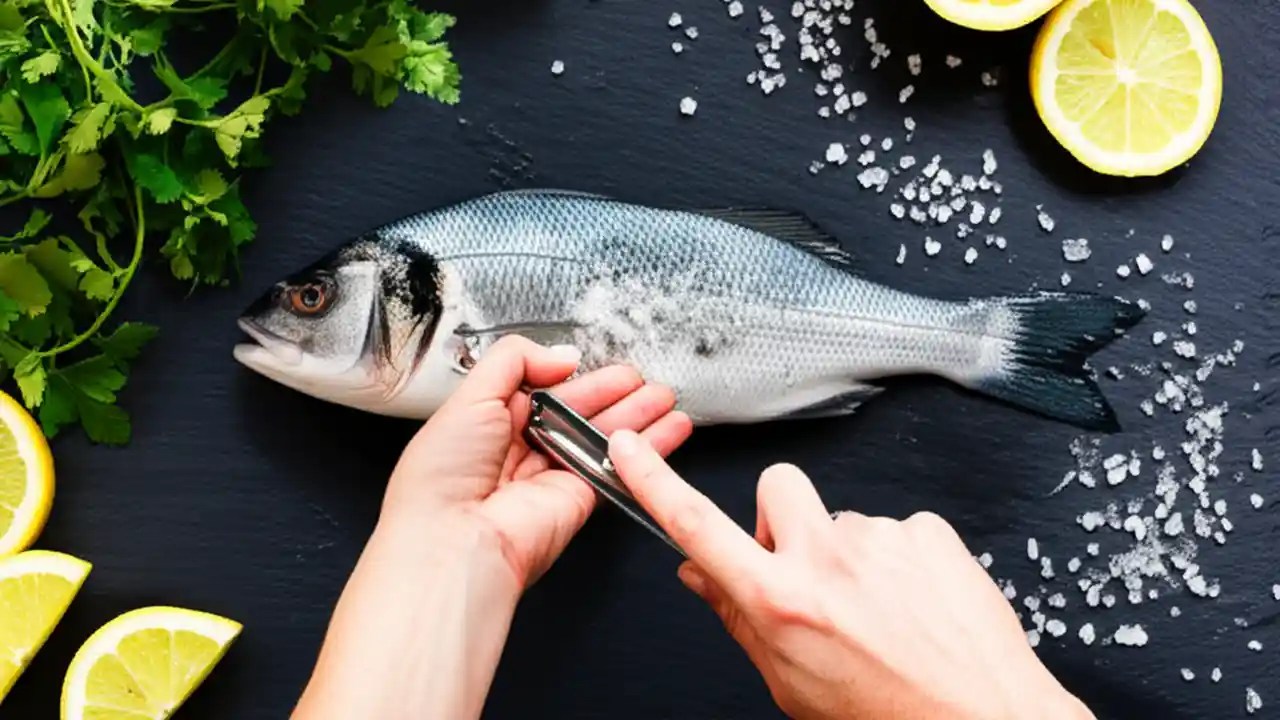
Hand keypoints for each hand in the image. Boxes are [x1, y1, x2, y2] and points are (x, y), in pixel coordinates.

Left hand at [293, 338, 691, 719]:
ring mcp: (551, 477)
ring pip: (601, 439)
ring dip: (636, 418)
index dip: (574, 376)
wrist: (455, 543)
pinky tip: (668, 430)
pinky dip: (646, 451)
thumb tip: (562, 355)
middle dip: (614, 395)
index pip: (540, 390)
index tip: (599, 364)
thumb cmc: (444, 475)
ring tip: (666, 398)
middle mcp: (519, 451)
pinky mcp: (578, 500)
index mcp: (487, 423)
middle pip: (577, 414)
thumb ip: (515, 360)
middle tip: (645, 381)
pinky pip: (616, 469)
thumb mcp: (469, 395)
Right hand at [606, 430, 1094, 719]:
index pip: (698, 527)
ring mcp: (881, 539)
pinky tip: (916, 602)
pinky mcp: (928, 531)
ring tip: (881, 610)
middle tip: (805, 566)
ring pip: (843, 517)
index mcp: (781, 603)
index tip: (627, 449)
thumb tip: (702, 573)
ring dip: (850, 552)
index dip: (655, 482)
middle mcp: (826, 560)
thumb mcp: (792, 684)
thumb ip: (741, 619)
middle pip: (776, 487)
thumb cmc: (889, 715)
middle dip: (782, 518)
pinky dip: (901, 559)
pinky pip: (896, 527)